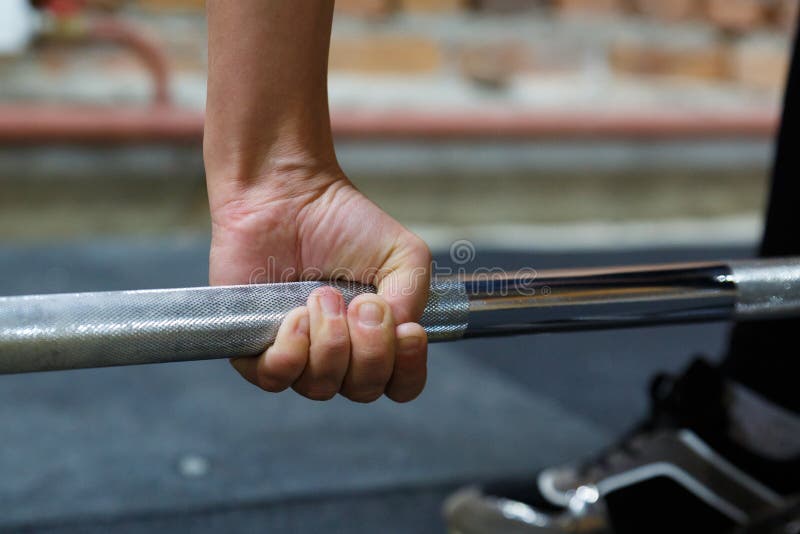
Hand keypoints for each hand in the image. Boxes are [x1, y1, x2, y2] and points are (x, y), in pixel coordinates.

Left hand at [207, 164, 430, 402]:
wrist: (288, 195)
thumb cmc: (344, 223)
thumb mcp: (404, 255)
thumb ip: (414, 299)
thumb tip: (396, 336)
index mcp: (376, 339)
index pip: (400, 385)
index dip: (408, 369)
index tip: (407, 331)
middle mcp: (338, 355)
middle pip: (363, 390)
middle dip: (369, 348)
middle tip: (359, 302)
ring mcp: (296, 355)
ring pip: (321, 387)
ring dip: (330, 341)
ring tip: (321, 296)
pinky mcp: (254, 347)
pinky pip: (275, 378)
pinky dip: (291, 350)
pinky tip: (294, 314)